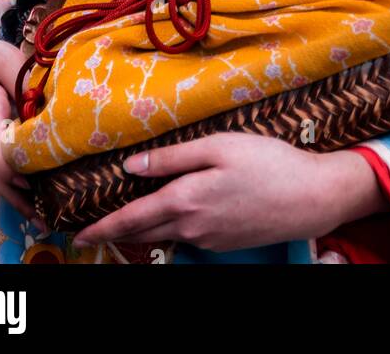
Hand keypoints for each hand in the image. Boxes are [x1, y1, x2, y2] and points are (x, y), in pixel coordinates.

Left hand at [72, 133, 387, 252]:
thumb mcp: (219, 147)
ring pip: (164, 235)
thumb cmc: (269, 164)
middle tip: (91, 229)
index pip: (131, 219)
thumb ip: (173, 157)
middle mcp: (192, 227)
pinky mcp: (224, 242)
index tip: (78, 233)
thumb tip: (132, 166)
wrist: (312, 198)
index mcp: (186, 201)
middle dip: (115, 232)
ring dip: (141, 230)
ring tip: (123, 220)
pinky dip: (168, 228)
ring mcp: (209, 239)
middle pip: (143, 233)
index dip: (102, 227)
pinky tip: (171, 215)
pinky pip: (186, 236)